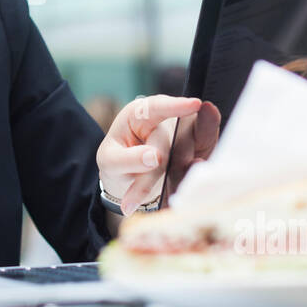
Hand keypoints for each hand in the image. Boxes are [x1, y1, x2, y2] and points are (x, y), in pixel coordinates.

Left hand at [97, 95, 220, 214]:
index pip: (158, 107)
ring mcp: (182, 141)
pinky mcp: (192, 159)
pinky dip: (181, 185)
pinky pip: (193, 172)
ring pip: (185, 160)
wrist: (126, 181)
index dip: (177, 106)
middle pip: (170, 144)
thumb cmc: (116, 161)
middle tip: (131, 199)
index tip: (196, 105)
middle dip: (153, 170)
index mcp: (140, 114)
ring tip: (136, 201)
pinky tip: (167, 194)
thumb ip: (128, 158)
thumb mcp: (110, 161)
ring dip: (169, 180)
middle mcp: (165, 123)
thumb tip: (155, 157)